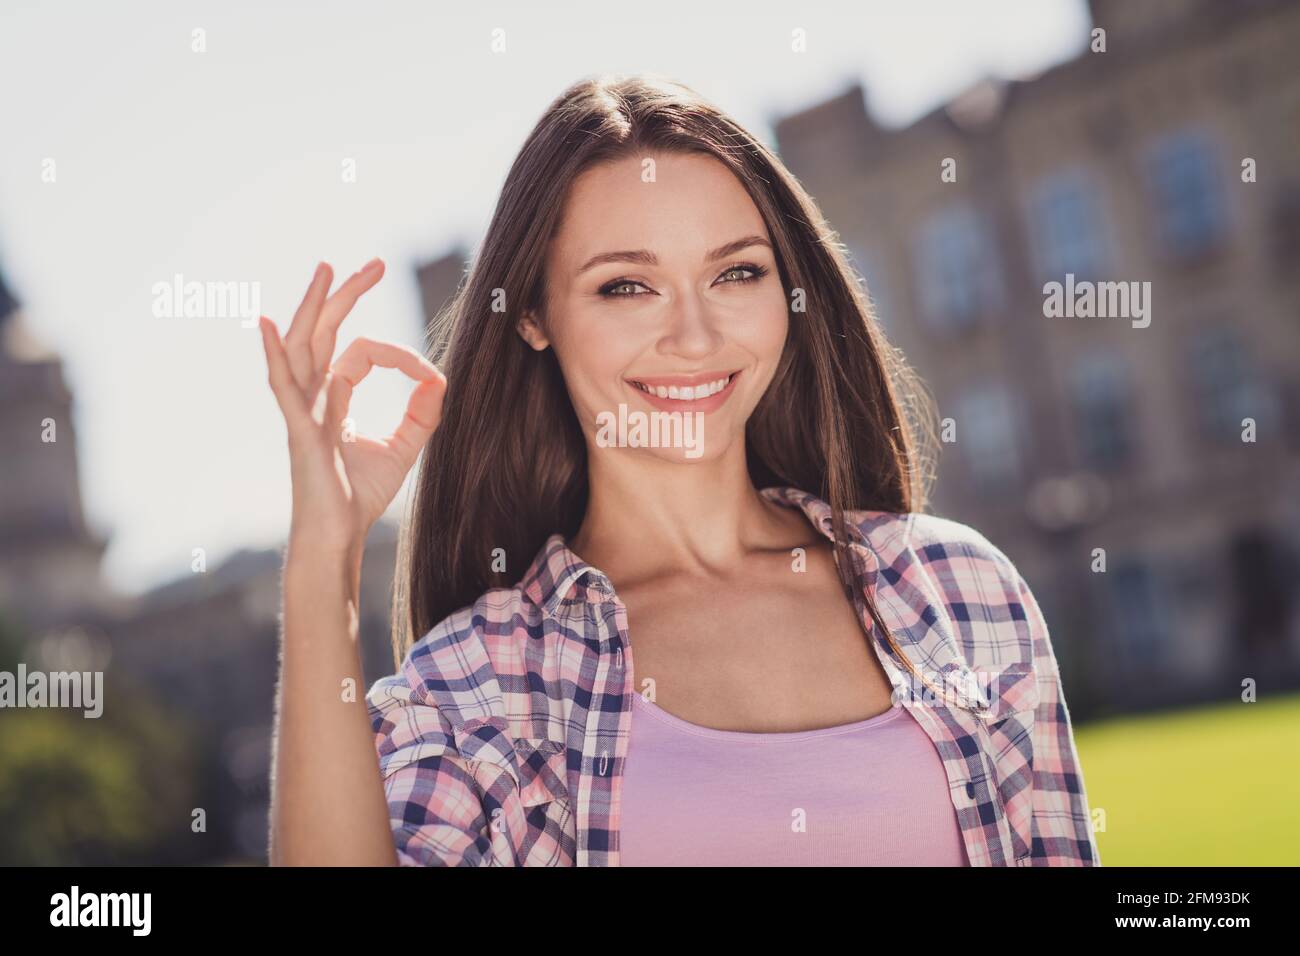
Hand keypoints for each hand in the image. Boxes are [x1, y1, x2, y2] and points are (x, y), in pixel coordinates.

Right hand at [259, 259, 445, 559]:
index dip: (400, 357)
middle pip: (323, 333)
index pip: (362, 353)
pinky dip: (277, 356)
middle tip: (370, 263)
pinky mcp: (301, 434)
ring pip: (302, 348)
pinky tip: (269, 326)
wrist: (337, 537)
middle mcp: (312, 398)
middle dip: (344, 296)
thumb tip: (439, 379)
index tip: (430, 377)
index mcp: (332, 398)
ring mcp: (302, 413)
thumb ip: (422, 413)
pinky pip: (287, 390)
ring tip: (325, 270)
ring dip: (313, 307)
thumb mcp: (403, 448)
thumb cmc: (358, 497)